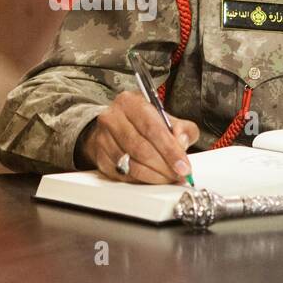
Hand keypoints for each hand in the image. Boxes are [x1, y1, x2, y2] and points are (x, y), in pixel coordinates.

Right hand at [78, 91, 199, 184]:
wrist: (114, 127)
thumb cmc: (142, 123)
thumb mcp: (166, 118)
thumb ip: (182, 128)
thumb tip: (181, 141)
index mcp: (130, 102)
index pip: (152, 128)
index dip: (170, 150)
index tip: (183, 166)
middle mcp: (112, 118)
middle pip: (141, 148)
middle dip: (164, 166)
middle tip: (178, 175)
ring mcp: (103, 138)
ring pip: (131, 165)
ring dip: (154, 176)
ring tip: (168, 178)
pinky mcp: (100, 157)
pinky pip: (123, 175)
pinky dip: (141, 180)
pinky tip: (153, 178)